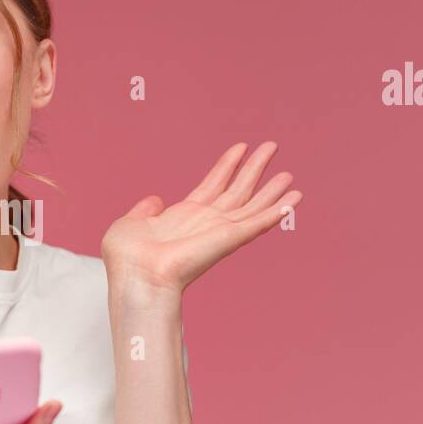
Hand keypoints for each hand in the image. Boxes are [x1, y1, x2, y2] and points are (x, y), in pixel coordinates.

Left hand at [100, 141, 301, 295]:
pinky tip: (294, 198)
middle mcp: (206, 223)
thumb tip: (155, 200)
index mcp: (184, 216)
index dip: (227, 165)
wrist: (135, 277)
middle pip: (238, 190)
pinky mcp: (230, 239)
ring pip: (253, 204)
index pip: (212, 184)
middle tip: (272, 146)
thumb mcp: (131, 223)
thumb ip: (145, 209)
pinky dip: (278, 211)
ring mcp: (220, 231)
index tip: (241, 147)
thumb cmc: (127, 259)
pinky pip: (259, 222)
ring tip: (290, 174)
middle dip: (255, 168)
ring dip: (272, 189)